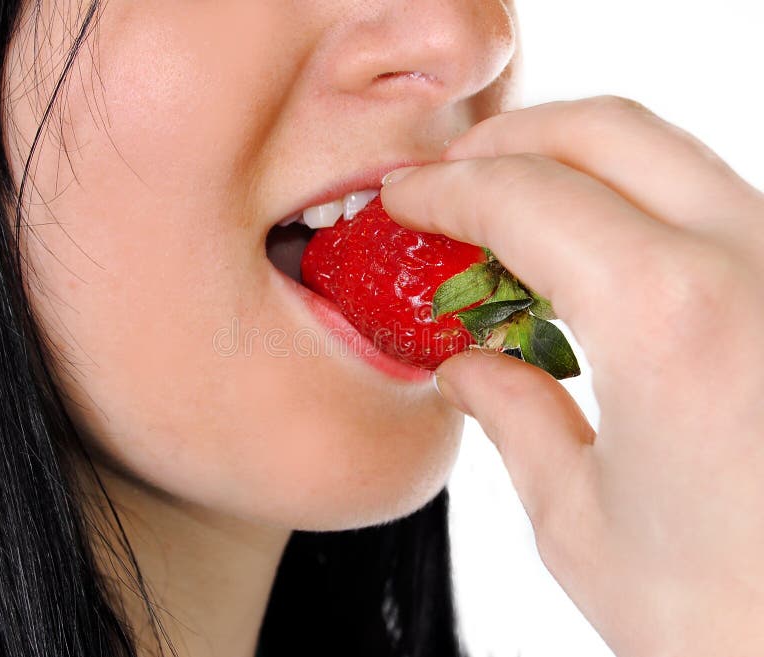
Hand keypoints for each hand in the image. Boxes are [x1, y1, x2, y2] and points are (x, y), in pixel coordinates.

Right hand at [380, 96, 763, 656]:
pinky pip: (710, 207)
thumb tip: (466, 368)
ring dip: (573, 164)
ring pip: (667, 155)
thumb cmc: (730, 623)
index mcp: (669, 317)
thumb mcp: (582, 525)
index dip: (445, 187)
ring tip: (507, 212)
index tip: (404, 197)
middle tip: (449, 178)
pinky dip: (633, 204)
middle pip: (607, 131)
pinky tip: (589, 258)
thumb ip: (513, 420)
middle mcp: (752, 264)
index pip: (526, 195)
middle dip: (510, 139)